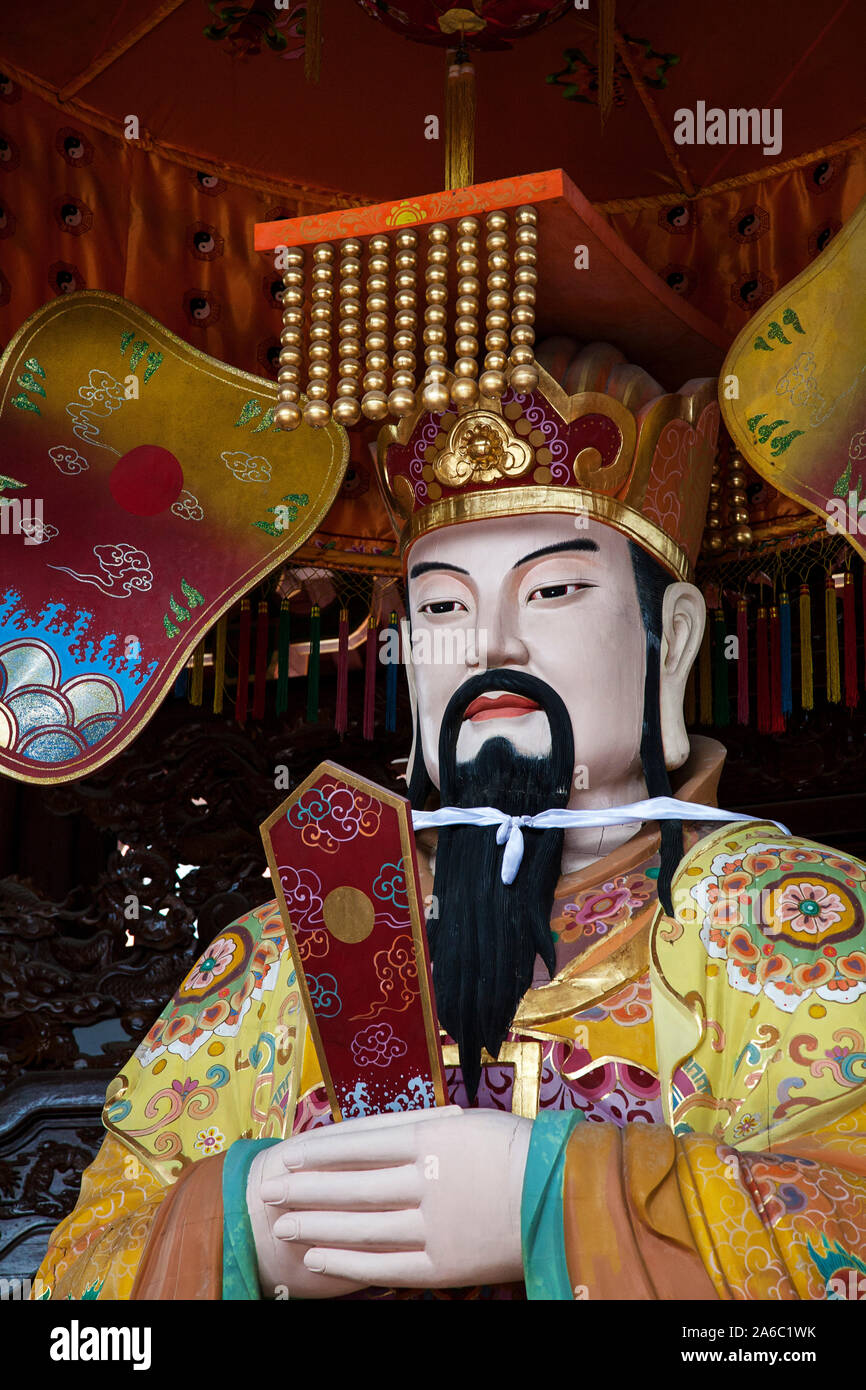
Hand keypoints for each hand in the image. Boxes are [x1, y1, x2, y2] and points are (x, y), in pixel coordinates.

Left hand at [247, 1106, 531, 1294]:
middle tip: (270, 1191)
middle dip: (306, 1189)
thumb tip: (380, 1131)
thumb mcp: (468, 1123)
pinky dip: (347, 1262)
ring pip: (361, 1226)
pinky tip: (319, 1257)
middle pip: (352, 1185)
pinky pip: (384, 1266)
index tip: (288, 1155)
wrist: (560, 1196)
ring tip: (282, 1226)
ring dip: (317, 1225)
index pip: (358, 1144)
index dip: (318, 1152)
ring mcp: (432, 1225)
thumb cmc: (517, 1151)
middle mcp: (424, 1180)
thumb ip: (423, 1129)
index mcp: (431, 1138)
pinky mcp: (441, 1265)